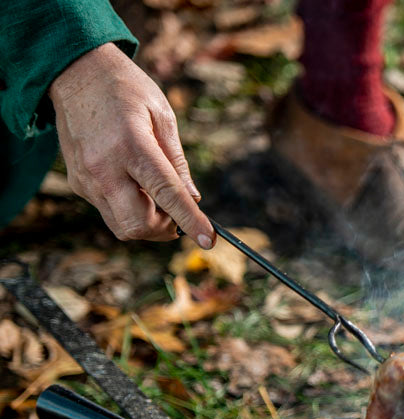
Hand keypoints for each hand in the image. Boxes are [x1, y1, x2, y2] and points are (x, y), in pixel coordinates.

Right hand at [49, 43, 213, 247]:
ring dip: (148, 224)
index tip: (208, 240)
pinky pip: (109, 213)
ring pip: (122, 227)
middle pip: (139, 224)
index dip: (190, 221)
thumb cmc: (126, 90)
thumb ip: (177, 161)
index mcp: (132, 145)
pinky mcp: (78, 184)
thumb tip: (193, 198)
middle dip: (166, 229)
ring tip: (157, 198)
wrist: (75, 73)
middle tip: (178, 214)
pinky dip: (130, 211)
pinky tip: (135, 186)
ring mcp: (86, 179)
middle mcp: (104, 167)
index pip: (166, 194)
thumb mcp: (163, 115)